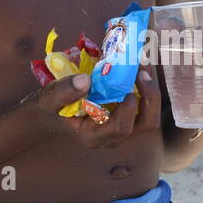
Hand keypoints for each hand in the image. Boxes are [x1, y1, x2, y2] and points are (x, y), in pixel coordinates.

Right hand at [30, 62, 162, 148]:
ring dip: (151, 91)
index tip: (127, 89)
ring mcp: (124, 127)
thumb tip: (85, 80)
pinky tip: (140, 66)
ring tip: (143, 65)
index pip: (120, 128)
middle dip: (149, 97)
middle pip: (145, 125)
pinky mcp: (129, 117)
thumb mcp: (50, 99)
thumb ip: (64, 91)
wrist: (54, 111)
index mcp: (94, 136)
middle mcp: (113, 136)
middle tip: (142, 72)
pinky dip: (147, 86)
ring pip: (150, 116)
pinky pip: (147, 106)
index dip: (129, 110)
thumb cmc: (53, 107)